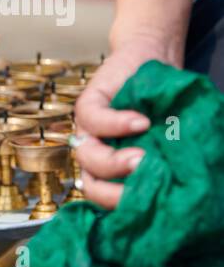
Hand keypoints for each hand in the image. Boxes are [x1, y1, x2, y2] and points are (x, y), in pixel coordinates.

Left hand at [73, 39, 175, 207]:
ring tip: (141, 156)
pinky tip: (140, 122)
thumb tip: (178, 195)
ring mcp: (88, 130)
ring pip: (87, 156)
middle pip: (92, 184)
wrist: (153, 60)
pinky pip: (93, 119)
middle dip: (115, 191)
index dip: (122, 206)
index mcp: (111, 168)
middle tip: (143, 181)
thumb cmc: (164, 106)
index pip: (105, 199)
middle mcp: (96, 152)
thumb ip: (164, 163)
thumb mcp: (166, 139)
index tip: (148, 204)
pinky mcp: (88, 103)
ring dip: (114, 161)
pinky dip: (116, 124)